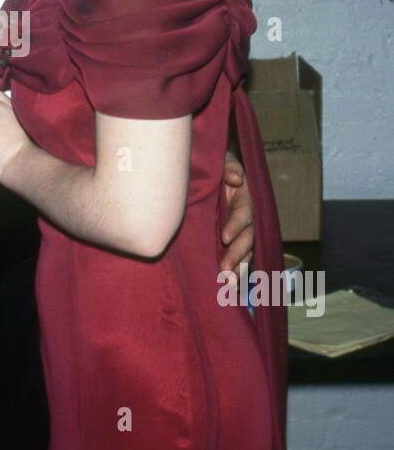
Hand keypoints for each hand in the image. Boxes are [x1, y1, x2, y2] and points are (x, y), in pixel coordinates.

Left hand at [220, 153, 254, 277]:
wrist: (204, 175)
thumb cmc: (213, 166)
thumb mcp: (220, 160)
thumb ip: (227, 166)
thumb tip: (236, 177)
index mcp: (243, 198)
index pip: (243, 213)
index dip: (236, 224)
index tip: (224, 236)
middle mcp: (244, 218)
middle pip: (246, 239)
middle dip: (237, 255)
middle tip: (224, 271)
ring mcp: (239, 232)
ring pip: (245, 253)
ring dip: (238, 270)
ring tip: (229, 286)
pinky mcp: (230, 243)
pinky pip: (238, 260)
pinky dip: (235, 273)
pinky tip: (229, 289)